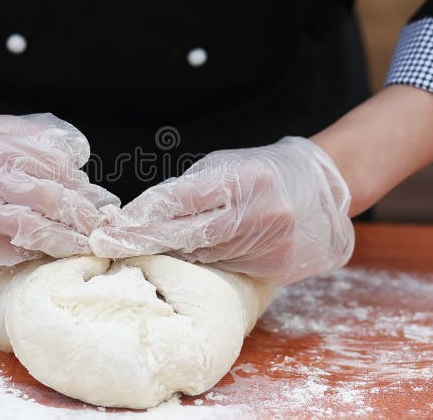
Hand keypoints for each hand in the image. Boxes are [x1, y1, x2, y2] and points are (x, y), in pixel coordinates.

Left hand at [89, 137, 353, 284]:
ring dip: (166, 253)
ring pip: (201, 255)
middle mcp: (258, 213)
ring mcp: (269, 243)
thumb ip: (189, 188)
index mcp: (244, 178)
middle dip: (142, 240)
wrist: (327, 190)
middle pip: (186, 233)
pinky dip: (197, 263)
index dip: (142, 215)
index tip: (112, 226)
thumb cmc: (266, 171)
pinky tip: (177, 259)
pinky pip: (222, 267)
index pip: (181, 199)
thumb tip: (144, 214)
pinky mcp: (275, 266)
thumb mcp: (227, 165)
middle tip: (106, 246)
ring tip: (135, 250)